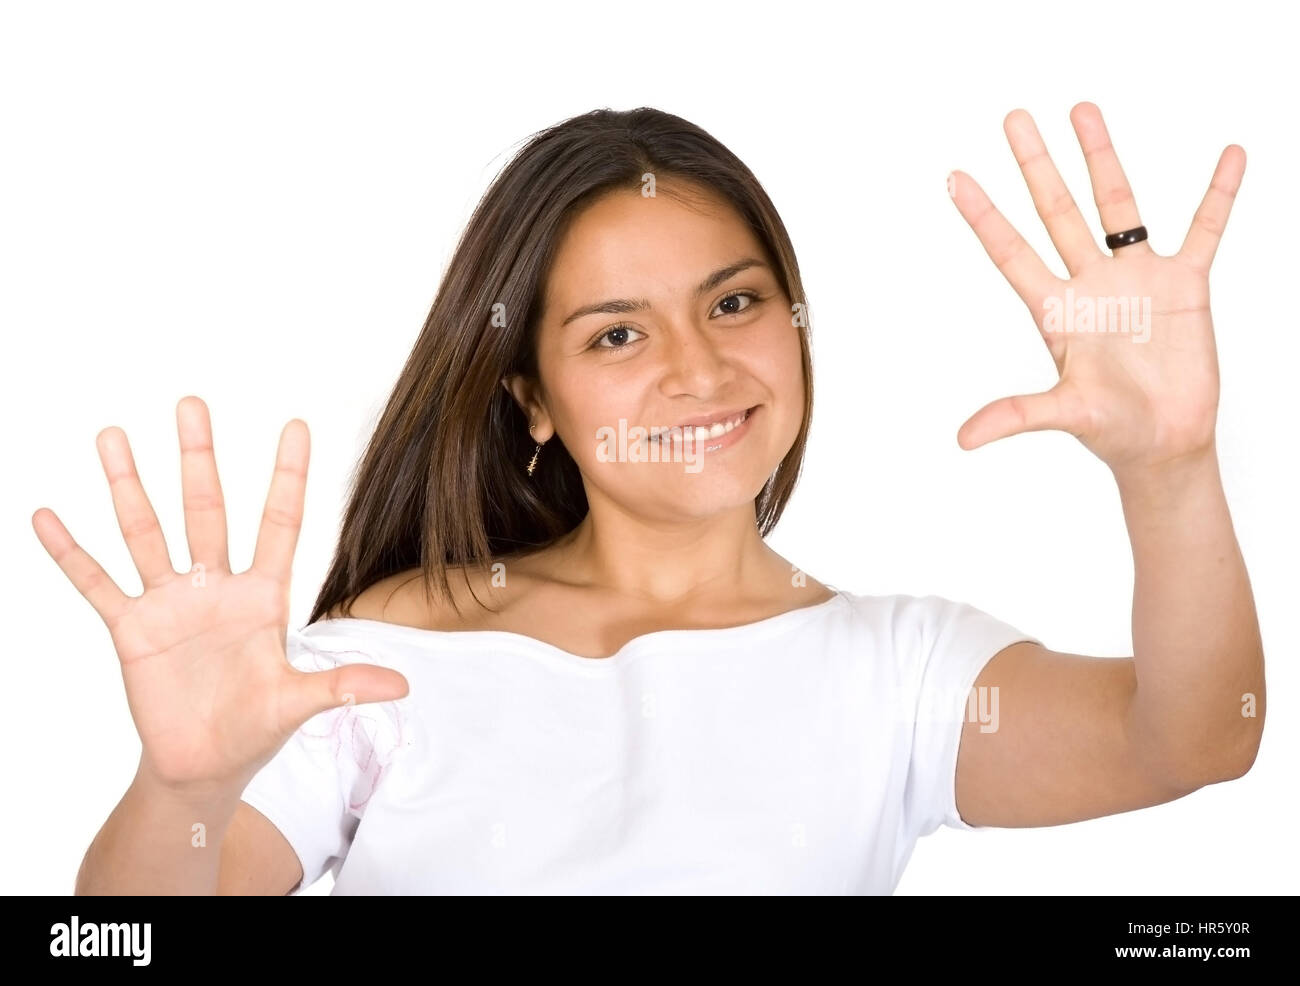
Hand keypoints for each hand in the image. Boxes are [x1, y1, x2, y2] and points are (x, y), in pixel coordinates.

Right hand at [32, 397, 409, 795]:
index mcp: (263, 597)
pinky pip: (97, 584)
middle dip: (198, 458)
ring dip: (129, 486)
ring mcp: (171, 604)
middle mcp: (216, 587)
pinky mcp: (132, 630)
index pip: (280, 523)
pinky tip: (47, 515)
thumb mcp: (299, 704)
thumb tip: (402, 685)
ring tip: (112, 435)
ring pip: (147, 532)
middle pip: (206, 509)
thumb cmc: (256, 729)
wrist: (204, 767)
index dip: (288, 476)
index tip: (297, 424)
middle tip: (191, 403)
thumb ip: (343, 686)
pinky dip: (71, 552)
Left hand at [947, 101, 1244, 478]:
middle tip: (1013, 117)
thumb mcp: (1063, 415)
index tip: (954, 176)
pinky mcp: (1185, 286)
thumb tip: (963, 439)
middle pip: (1057, 212)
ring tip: (1082, 111)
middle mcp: (1090, 284)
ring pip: (1117, 207)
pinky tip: (1229, 155)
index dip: (984, 216)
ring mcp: (1136, 280)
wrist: (1164, 443)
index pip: (1011, 252)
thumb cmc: (1110, 430)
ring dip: (1101, 160)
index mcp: (1055, 310)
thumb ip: (1017, 414)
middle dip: (1036, 165)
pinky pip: (1204, 230)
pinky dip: (1218, 195)